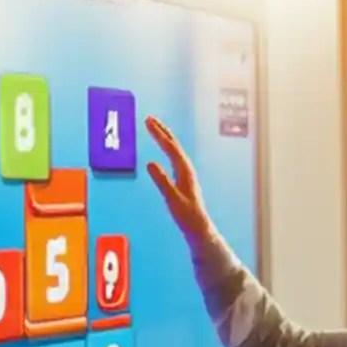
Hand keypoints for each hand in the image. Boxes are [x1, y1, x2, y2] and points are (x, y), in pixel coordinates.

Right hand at [145, 115, 211, 238]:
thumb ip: (162, 180)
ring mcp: (186, 173)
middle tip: (149, 118)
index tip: (148, 122)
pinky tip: (165, 149)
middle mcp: (187, 169)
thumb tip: (150, 163)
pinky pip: (175, 157)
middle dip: (162, 131)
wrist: (199, 227)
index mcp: (185, 171)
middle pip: (174, 145)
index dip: (159, 134)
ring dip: (165, 138)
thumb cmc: (186, 215)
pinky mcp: (184, 178)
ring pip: (175, 150)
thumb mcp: (172, 198)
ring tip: (156, 128)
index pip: (170, 147)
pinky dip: (168, 148)